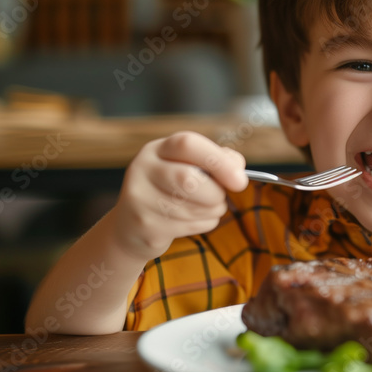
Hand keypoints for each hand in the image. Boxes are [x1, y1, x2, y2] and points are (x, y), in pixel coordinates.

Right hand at [111, 131, 247, 260]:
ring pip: (194, 207)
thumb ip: (217, 160)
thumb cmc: (171, 190)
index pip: (187, 144)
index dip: (218, 161)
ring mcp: (140, 198)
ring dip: (212, 210)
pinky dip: (203, 224)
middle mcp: (143, 169)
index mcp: (157, 149)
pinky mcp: (145, 225)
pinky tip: (190, 221)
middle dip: (216, 193)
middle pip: (189, 180)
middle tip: (220, 197)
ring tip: (204, 207)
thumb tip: (237, 168)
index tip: (240, 180)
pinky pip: (191, 225)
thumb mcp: (190, 167)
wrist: (131, 227)